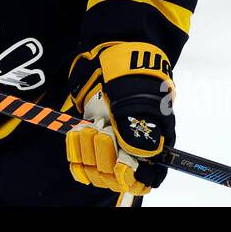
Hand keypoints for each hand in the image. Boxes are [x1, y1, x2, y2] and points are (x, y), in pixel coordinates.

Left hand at [66, 45, 175, 195]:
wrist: (111, 53)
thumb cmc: (132, 75)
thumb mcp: (140, 100)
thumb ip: (140, 131)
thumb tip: (142, 159)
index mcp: (154, 141)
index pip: (148, 178)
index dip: (134, 178)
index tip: (121, 166)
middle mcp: (132, 147)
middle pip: (118, 177)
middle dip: (106, 158)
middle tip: (101, 133)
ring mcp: (110, 143)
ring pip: (97, 170)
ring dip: (89, 153)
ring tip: (88, 130)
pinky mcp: (90, 137)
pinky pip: (81, 160)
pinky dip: (76, 151)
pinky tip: (76, 134)